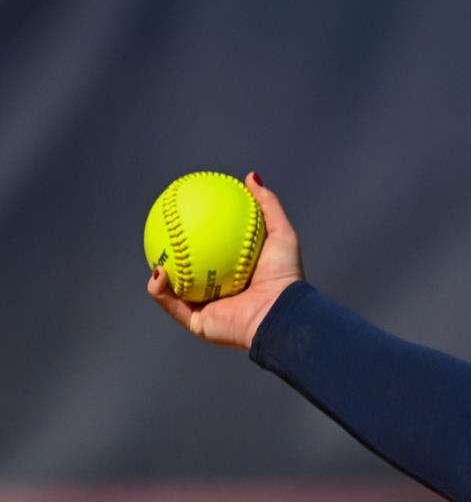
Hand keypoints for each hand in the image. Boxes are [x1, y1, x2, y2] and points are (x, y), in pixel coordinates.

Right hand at [146, 171, 303, 350]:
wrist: (281, 313)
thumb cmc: (285, 275)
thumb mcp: (281, 234)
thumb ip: (267, 205)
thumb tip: (250, 176)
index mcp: (236, 274)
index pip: (210, 252)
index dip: (195, 237)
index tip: (182, 217)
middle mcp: (221, 293)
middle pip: (188, 272)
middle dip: (170, 257)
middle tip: (159, 237)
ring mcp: (208, 310)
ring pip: (173, 291)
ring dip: (158, 276)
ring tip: (153, 256)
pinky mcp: (200, 325)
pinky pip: (173, 306)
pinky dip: (160, 291)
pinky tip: (158, 273)